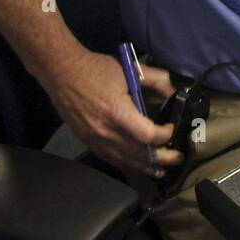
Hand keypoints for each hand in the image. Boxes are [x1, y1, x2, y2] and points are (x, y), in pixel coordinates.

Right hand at [44, 50, 182, 177]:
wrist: (61, 72)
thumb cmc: (96, 69)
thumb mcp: (130, 69)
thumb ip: (157, 80)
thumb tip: (174, 92)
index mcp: (118, 113)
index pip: (148, 135)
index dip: (164, 135)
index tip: (171, 128)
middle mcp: (106, 131)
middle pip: (139, 153)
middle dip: (162, 158)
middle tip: (178, 158)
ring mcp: (95, 139)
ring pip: (124, 160)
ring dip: (144, 166)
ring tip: (160, 171)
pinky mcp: (87, 140)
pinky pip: (110, 158)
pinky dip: (126, 163)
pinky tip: (135, 165)